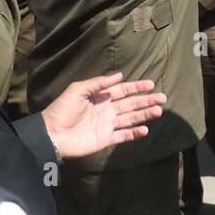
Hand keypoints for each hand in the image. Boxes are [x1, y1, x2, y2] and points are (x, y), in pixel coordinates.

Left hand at [41, 74, 165, 158]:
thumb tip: (120, 75)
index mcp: (101, 97)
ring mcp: (107, 125)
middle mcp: (107, 110)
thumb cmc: (62, 110)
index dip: (136, 87)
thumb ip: (99, 83)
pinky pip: (123, 135)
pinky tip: (145, 129)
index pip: (123, 90)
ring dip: (144, 114)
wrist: (52, 134)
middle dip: (146, 100)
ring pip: (131, 118)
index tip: (151, 84)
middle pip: (131, 104)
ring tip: (158, 111)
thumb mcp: (78, 90)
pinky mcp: (106, 139)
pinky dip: (134, 133)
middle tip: (162, 98)